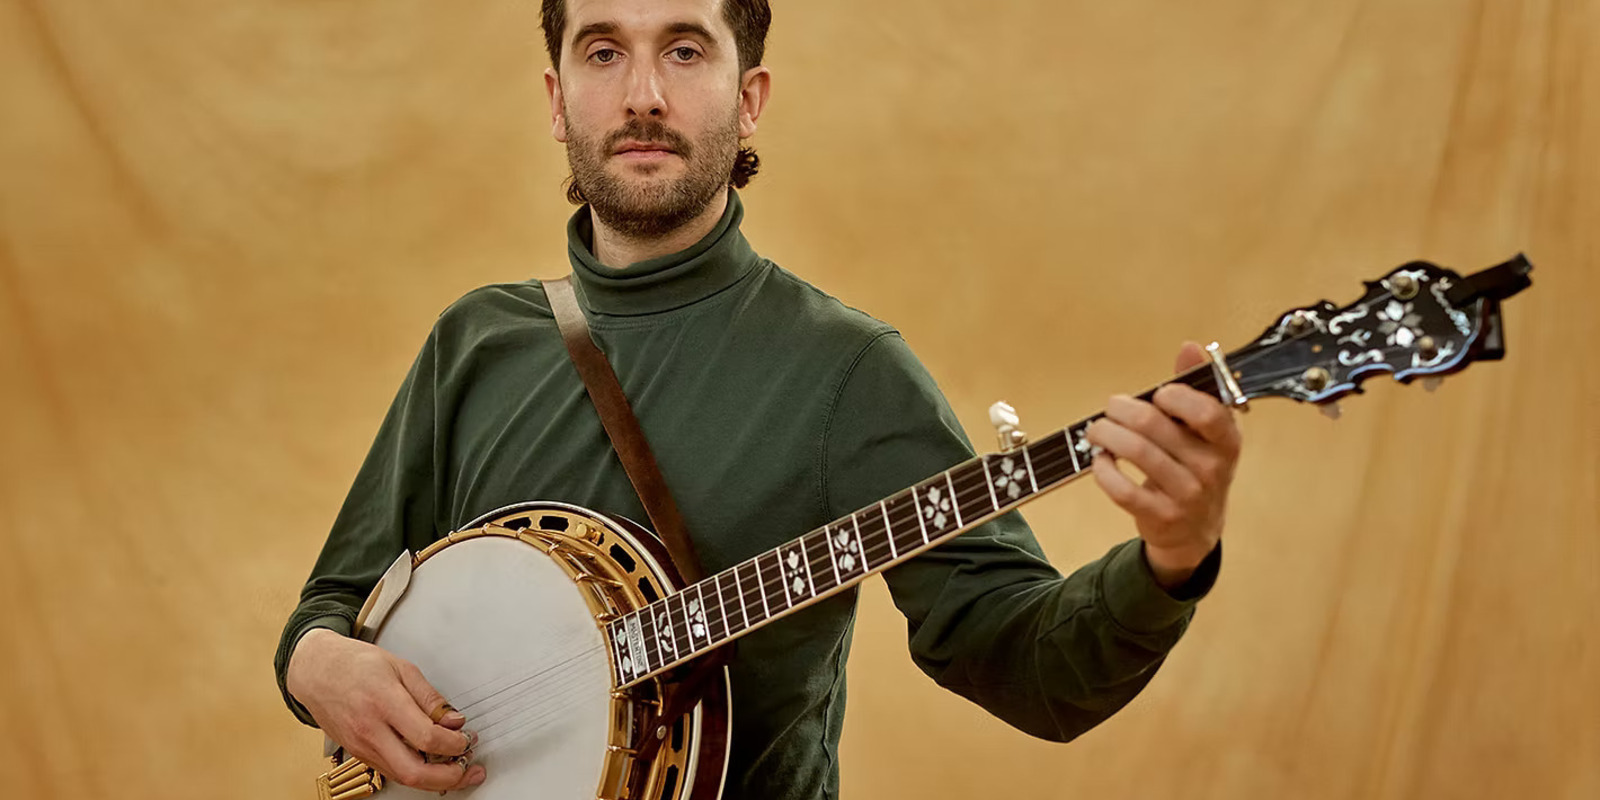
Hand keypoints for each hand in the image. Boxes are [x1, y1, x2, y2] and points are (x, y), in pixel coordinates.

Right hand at [287, 628, 486, 791]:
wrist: (315, 671)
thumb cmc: (354, 664)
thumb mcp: (401, 667)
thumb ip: (430, 697)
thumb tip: (454, 721)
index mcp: (384, 702)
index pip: (426, 737)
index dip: (454, 744)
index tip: (466, 738)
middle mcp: (370, 730)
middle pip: (413, 772)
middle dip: (449, 777)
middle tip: (469, 769)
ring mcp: (361, 746)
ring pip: (403, 777)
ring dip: (435, 779)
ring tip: (457, 768)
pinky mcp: (358, 754)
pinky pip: (391, 771)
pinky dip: (415, 772)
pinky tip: (431, 764)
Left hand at [1087, 342, 1240, 588]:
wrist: (1195, 529)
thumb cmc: (1196, 467)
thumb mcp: (1205, 431)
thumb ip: (1196, 388)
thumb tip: (1190, 347)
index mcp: (1227, 440)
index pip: (1205, 411)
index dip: (1173, 396)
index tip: (1156, 394)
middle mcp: (1211, 468)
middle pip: (1154, 426)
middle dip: (1121, 410)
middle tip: (1110, 408)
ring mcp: (1186, 495)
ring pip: (1135, 452)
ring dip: (1106, 434)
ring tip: (1097, 430)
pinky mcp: (1160, 516)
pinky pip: (1121, 488)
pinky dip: (1103, 469)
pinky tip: (1101, 460)